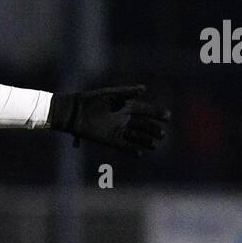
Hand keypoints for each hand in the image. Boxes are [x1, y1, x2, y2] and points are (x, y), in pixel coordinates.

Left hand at [48, 85, 169, 154]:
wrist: (74, 112)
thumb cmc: (91, 100)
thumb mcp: (110, 94)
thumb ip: (127, 92)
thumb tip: (144, 88)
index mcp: (125, 106)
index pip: (145, 110)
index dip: (156, 113)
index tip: (167, 116)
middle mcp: (123, 119)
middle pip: (142, 125)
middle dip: (153, 130)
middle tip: (162, 134)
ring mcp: (117, 130)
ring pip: (135, 137)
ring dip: (145, 141)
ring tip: (155, 146)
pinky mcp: (109, 139)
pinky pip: (123, 146)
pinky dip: (131, 150)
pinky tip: (139, 154)